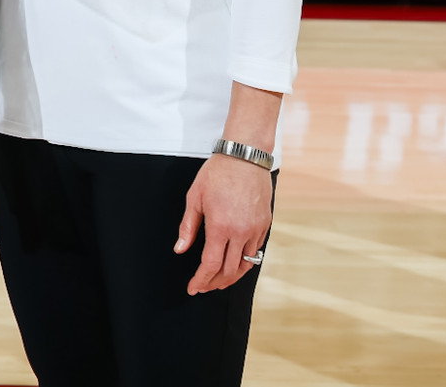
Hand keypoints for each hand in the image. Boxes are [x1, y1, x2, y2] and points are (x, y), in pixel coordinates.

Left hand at [175, 153, 271, 293]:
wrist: (245, 158)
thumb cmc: (217, 174)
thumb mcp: (194, 197)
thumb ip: (188, 227)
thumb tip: (180, 249)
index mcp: (221, 227)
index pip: (211, 265)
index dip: (201, 280)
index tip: (193, 288)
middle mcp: (242, 233)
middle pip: (230, 270)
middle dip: (215, 283)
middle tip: (203, 286)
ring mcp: (256, 230)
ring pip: (246, 265)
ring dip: (232, 277)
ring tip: (218, 281)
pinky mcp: (265, 225)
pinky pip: (256, 251)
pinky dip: (245, 262)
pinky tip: (234, 263)